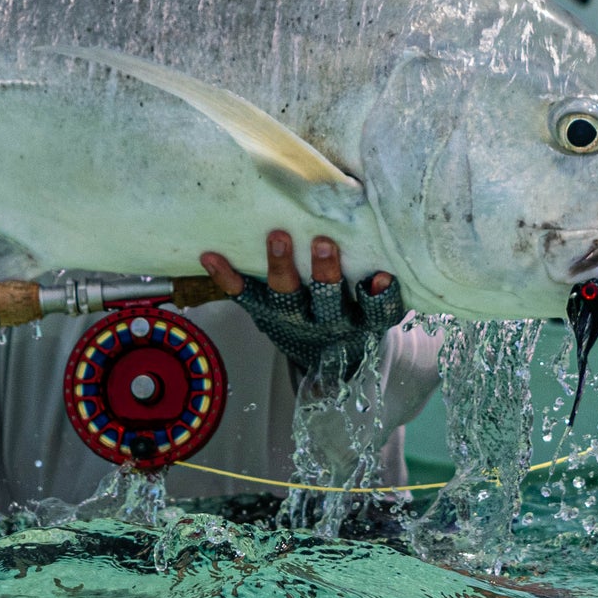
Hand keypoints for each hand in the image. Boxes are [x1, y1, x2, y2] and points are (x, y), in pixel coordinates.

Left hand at [200, 232, 406, 378]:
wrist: (327, 360)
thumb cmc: (356, 314)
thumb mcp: (375, 309)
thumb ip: (382, 288)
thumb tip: (386, 257)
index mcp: (360, 321)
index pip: (376, 312)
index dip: (379, 298)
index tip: (380, 277)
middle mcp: (327, 323)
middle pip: (328, 302)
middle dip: (325, 274)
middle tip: (324, 243)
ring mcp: (293, 319)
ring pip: (286, 298)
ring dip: (281, 268)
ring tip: (278, 238)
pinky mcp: (264, 314)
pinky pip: (244, 297)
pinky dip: (226, 277)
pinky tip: (211, 256)